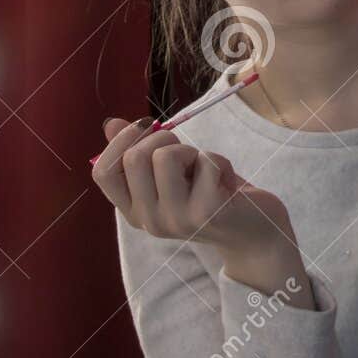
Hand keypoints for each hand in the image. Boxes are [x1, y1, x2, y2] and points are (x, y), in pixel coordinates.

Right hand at [91, 119, 309, 300]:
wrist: (255, 234)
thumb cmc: (210, 195)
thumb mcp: (172, 175)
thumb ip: (140, 153)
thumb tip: (111, 124)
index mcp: (135, 212)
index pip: (102, 172)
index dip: (119, 141)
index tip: (144, 127)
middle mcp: (150, 221)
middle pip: (134, 157)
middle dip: (162, 138)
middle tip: (186, 154)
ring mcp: (177, 219)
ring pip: (166, 155)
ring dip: (192, 151)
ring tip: (206, 171)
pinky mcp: (207, 212)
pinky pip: (206, 161)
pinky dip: (220, 161)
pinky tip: (228, 185)